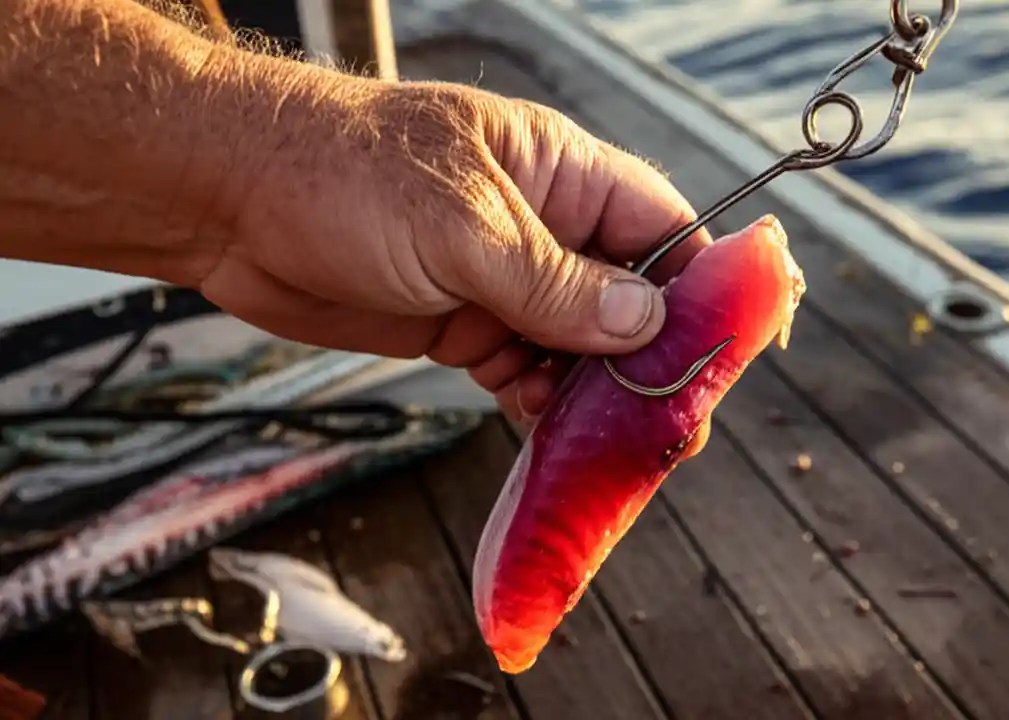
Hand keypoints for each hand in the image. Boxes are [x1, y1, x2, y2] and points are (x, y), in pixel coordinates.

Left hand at [200, 79, 711, 424]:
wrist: (226, 201)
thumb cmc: (340, 176)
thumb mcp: (461, 228)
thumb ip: (555, 283)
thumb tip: (642, 323)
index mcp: (560, 173)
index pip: (661, 228)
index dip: (698, 286)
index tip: (721, 350)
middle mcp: (542, 226)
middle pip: (628, 296)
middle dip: (648, 357)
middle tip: (669, 421)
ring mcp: (501, 278)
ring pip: (578, 344)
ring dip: (593, 391)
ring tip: (609, 439)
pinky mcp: (461, 322)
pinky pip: (525, 369)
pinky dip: (540, 403)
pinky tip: (547, 430)